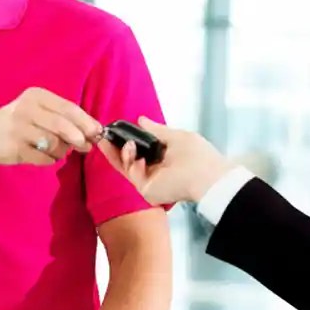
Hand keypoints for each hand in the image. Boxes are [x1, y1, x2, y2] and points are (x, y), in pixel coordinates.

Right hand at [0, 87, 103, 165]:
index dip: (86, 121)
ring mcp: (20, 129)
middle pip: (63, 125)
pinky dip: (49, 160)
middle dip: (79, 138)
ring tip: (57, 152)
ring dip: (62, 151)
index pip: (68, 108)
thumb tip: (91, 133)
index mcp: (36, 96)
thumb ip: (61, 118)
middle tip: (86, 147)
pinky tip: (43, 156)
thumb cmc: (15, 122)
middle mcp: (28, 109)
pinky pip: (43, 157)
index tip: (98, 132)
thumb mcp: (36, 110)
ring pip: (55, 143)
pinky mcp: (15, 147)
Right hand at [99, 117, 231, 205]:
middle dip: (115, 147)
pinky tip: (131, 150)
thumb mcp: (175, 136)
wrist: (205, 175)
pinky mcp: (146, 189)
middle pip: (128, 160)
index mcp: (165, 159)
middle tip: (103, 135)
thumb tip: (141, 120)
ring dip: (122, 151)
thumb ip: (156, 130)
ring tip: (127, 143)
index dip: (127, 141)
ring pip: (126, 166)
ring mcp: (150, 181)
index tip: (115, 130)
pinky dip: (127, 160)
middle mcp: (156, 172)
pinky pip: (130, 173)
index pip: (140, 151)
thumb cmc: (198, 156)